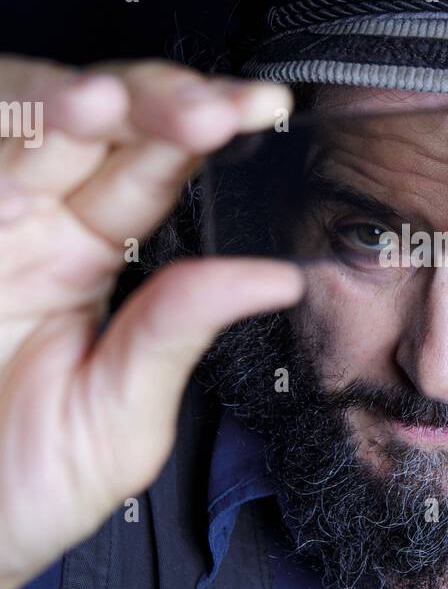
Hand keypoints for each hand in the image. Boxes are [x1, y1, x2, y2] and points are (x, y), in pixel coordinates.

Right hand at [0, 56, 305, 588]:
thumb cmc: (22, 487)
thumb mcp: (120, 419)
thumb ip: (181, 332)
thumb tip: (278, 277)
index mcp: (93, 254)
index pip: (158, 169)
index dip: (205, 130)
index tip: (258, 111)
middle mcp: (37, 220)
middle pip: (100, 125)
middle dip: (156, 102)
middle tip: (204, 109)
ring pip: (25, 122)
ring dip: (67, 101)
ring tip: (106, 104)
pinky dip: (4, 129)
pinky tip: (44, 119)